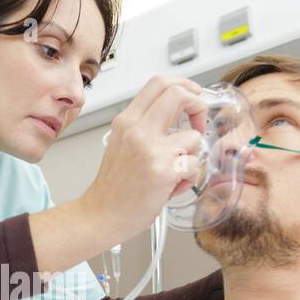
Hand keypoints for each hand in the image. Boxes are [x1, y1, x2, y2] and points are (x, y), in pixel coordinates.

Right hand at [79, 75, 207, 243]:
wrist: (100, 216)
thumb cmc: (114, 188)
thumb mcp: (122, 144)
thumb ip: (145, 127)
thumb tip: (178, 114)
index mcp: (126, 121)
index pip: (159, 83)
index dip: (184, 85)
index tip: (193, 95)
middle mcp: (136, 129)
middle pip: (179, 93)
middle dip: (199, 105)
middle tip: (198, 124)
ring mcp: (150, 149)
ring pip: (195, 136)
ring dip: (192, 156)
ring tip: (175, 172)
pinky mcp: (163, 170)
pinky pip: (194, 165)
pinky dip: (188, 179)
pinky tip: (171, 188)